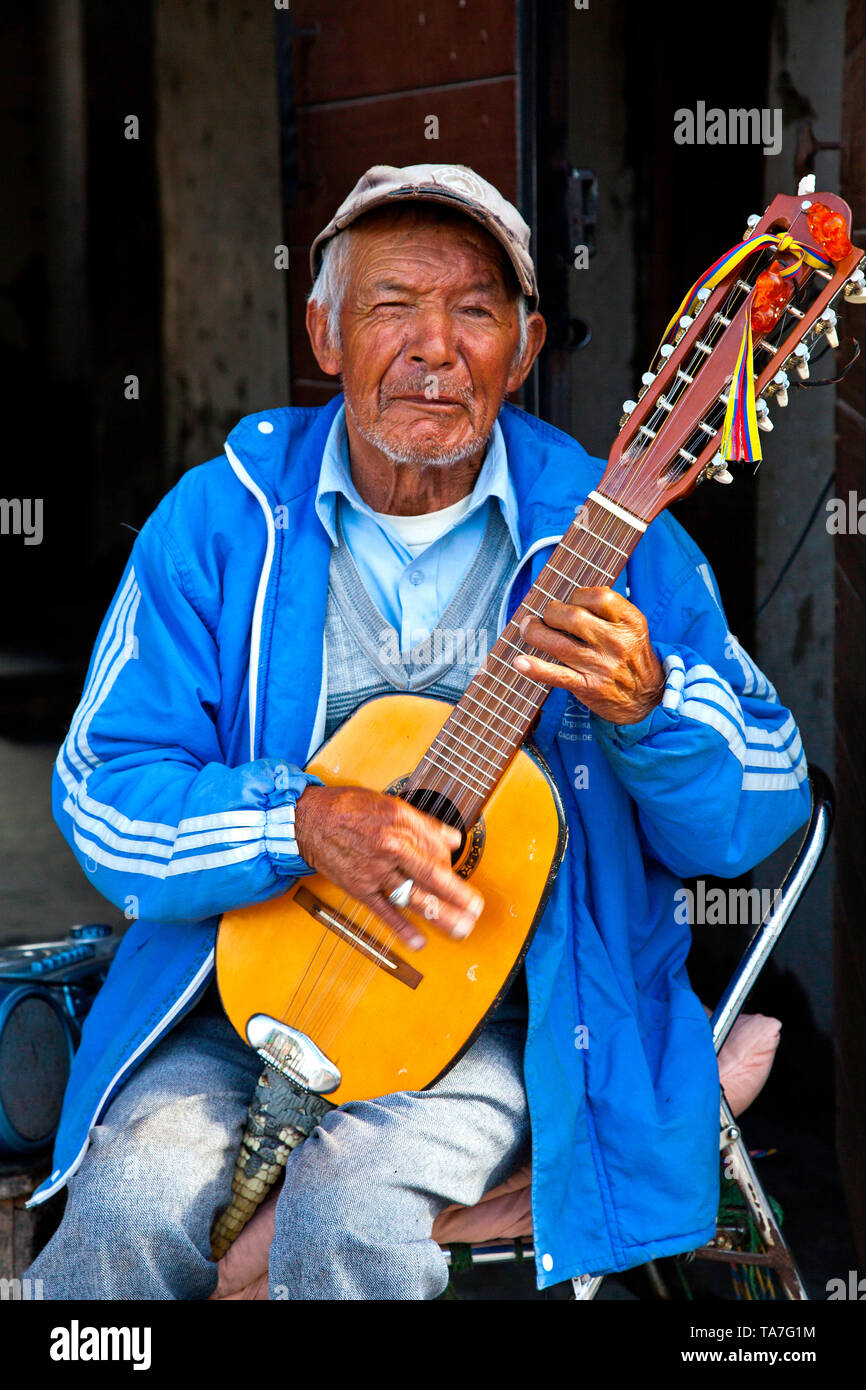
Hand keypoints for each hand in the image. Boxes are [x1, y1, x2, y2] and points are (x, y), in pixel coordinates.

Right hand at [293, 784, 483, 951]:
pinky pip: (385, 911)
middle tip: (476, 910)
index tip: (458, 872)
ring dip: (440, 916)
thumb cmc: (349, 809)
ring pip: (414, 897)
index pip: (437, 849)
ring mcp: (376, 872)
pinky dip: (402, 928)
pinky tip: (419, 942)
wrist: (308, 821)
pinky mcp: (360, 889)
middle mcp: (391, 848)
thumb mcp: (390, 804)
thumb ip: (424, 824)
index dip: (451, 862)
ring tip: (461, 929)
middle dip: (458, 896)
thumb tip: (453, 839)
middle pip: (432, 876)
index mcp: (401, 824)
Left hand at [512, 590, 665, 724]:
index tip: (571, 601)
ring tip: (528, 628)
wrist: (647, 699)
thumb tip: (566, 598)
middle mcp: (616, 642)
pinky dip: (535, 668)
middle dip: (551, 612)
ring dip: (534, 633)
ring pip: (558, 644)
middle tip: (547, 616)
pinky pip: (557, 675)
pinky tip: (519, 662)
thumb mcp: (632, 629)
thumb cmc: (632, 657)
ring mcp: (601, 666)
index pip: (599, 596)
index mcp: (630, 622)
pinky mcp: (588, 687)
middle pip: (573, 617)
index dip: (577, 595)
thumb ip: (607, 612)